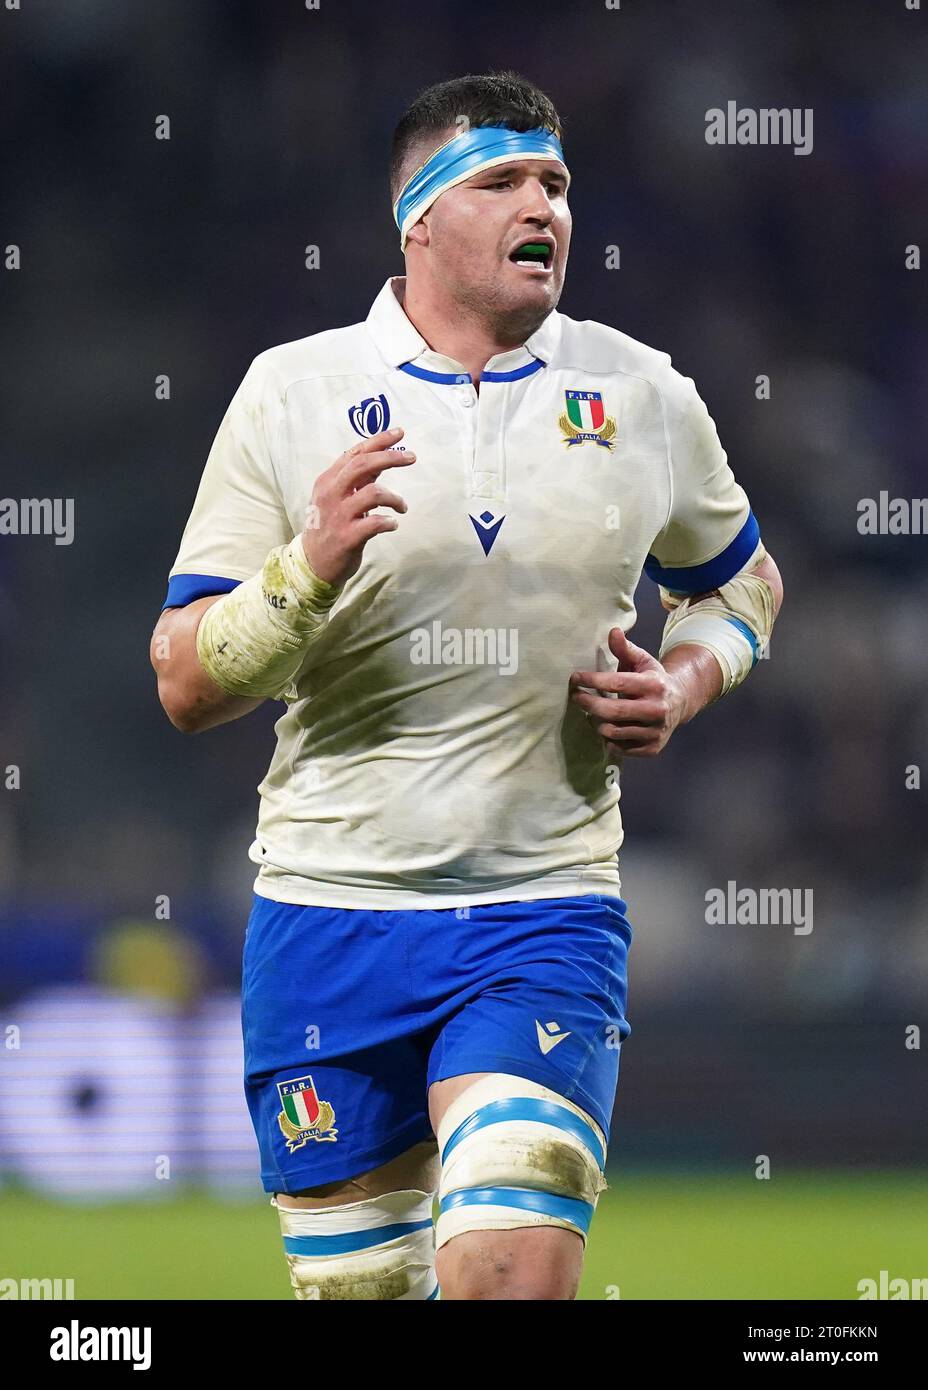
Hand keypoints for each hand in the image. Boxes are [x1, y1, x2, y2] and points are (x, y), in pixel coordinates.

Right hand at [301, 427, 413, 585]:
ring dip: (395, 498)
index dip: (378, 441)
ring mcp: (338, 516)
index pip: (354, 454)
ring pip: (373, 493)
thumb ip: (357, 479)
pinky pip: (375, 523)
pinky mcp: (347, 537)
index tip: (399, 433)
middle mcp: (331, 495)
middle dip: (390, 458)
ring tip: (402, 507)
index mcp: (328, 481)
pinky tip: (392, 524)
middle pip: (362, 466)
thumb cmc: (329, 527)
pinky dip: (389, 522)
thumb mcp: (337, 498)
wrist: (313, 563)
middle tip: (411, 457)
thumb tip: (382, 457)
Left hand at [568, 626, 688, 758]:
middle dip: (588, 704)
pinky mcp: (652, 749)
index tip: (575, 678)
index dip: (592, 680)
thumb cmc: (654, 679)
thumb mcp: (643, 661)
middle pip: (612, 712)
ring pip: (612, 732)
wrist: (681, 703)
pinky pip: (619, 748)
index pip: (617, 683)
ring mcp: (655, 732)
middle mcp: (657, 710)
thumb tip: (613, 631)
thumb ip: (625, 649)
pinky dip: (608, 739)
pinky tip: (607, 726)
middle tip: (576, 697)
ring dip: (596, 722)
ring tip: (592, 712)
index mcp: (654, 685)